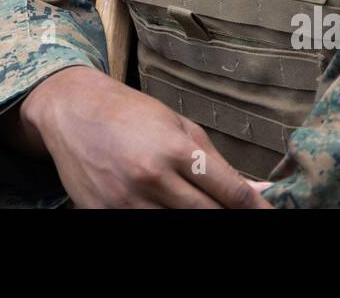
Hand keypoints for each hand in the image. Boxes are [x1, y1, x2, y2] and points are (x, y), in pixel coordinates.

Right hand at [19, 65, 269, 207]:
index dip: (256, 209)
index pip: (231, 193)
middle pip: (209, 217)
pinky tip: (162, 207)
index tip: (268, 214)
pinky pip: (142, 227)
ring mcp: (126, 201)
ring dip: (194, 219)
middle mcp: (152, 177)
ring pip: (179, 228)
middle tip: (232, 212)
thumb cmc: (128, 113)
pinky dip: (159, 220)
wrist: (71, 111)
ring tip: (193, 204)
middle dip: (226, 217)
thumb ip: (215, 161)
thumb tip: (255, 192)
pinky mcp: (104, 214)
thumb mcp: (177, 125)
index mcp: (176, 149)